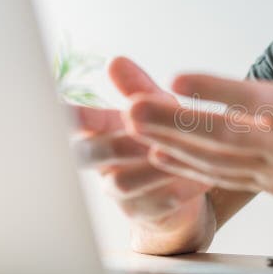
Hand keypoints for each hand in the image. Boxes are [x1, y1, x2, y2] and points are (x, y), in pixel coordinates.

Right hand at [72, 57, 212, 253]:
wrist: (185, 187)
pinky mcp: (144, 212)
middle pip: (90, 154)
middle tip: (143, 134)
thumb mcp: (156, 109)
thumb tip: (115, 61)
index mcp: (102, 130)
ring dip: (150, 168)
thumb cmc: (164, 138)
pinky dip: (181, 188)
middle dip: (117, 143)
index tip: (68, 112)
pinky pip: (156, 203)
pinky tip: (203, 177)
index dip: (70, 118)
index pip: (76, 122)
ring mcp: (119, 190)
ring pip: (122, 182)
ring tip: (177, 156)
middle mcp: (103, 162)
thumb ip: (137, 89)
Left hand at [124, 5, 272, 206]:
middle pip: (220, 134)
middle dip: (173, 121)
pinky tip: (158, 153)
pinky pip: (218, 177)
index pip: (252, 100)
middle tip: (134, 107)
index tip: (178, 79)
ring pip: (212, 158)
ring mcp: (269, 168)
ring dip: (169, 142)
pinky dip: (186, 167)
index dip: (214, 91)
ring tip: (133, 125)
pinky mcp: (262, 183)